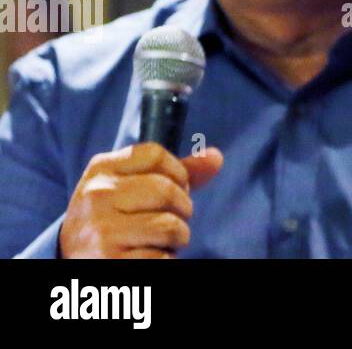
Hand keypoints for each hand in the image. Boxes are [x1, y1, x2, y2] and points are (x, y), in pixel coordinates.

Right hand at [59, 143, 222, 258]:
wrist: (70, 257)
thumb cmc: (112, 216)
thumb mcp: (131, 185)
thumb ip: (176, 172)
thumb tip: (216, 158)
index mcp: (101, 169)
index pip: (156, 155)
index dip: (177, 173)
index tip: (174, 187)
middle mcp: (96, 196)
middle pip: (168, 190)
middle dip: (182, 208)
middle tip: (170, 219)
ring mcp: (100, 230)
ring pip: (169, 226)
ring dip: (176, 238)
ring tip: (159, 240)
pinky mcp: (109, 261)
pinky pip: (161, 257)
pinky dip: (163, 259)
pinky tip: (146, 256)